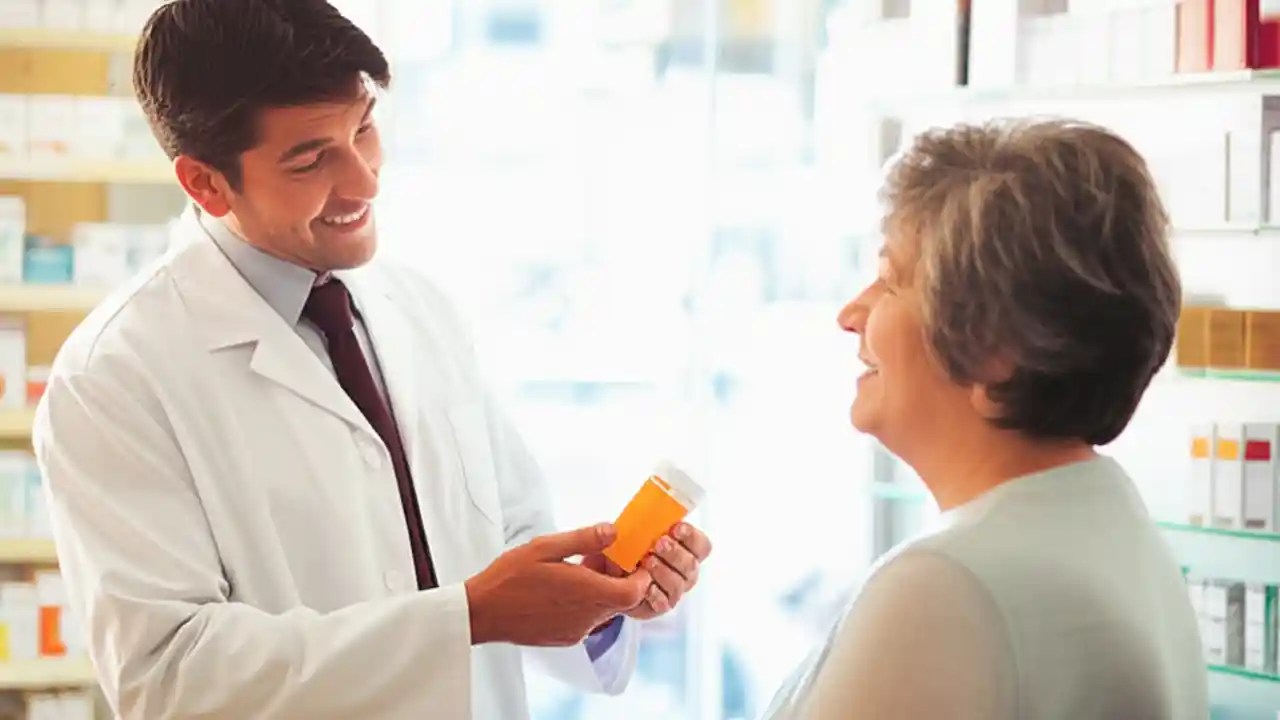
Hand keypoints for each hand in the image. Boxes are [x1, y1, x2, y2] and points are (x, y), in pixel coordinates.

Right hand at [465, 523, 651, 646]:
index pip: (634, 593)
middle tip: (601, 561)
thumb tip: (613, 531)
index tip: (632, 562)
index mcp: (586, 593)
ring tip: (578, 573)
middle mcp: (587, 617)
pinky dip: (586, 606)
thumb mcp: (545, 547)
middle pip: (621, 602)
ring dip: (601, 593)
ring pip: (604, 612)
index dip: (641, 578)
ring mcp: (576, 631)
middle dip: (619, 582)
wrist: (482, 612)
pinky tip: (564, 590)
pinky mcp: (565, 639)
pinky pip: (588, 621)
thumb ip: (583, 539)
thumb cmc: (510, 577)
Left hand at [584, 522, 711, 620]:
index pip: (702, 545)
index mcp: (686, 550)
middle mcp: (684, 573)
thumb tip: (616, 529)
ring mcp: (673, 591)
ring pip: (678, 585)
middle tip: (659, 544)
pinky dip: (655, 594)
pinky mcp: (658, 607)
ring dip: (664, 571)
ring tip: (647, 561)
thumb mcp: (633, 532)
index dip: (692, 537)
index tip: (676, 528)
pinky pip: (663, 604)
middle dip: (675, 553)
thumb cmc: (628, 549)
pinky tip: (646, 586)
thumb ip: (637, 526)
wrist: (612, 575)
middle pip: (691, 565)